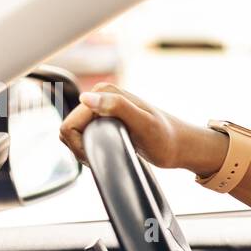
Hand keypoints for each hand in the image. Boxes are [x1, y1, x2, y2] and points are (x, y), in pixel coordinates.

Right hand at [58, 83, 226, 174]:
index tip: (101, 155)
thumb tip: (86, 98)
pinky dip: (89, 149)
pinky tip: (107, 153)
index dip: (80, 146)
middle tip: (105, 157)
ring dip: (84, 150)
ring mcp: (102, 109)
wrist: (181, 146)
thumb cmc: (166, 139)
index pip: (70, 124)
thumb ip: (117, 107)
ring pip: (75, 135)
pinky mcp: (106, 122)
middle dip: (81, 149)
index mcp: (104, 93)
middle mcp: (101, 97)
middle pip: (69, 130)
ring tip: (108, 154)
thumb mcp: (144, 124)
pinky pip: (84, 136)